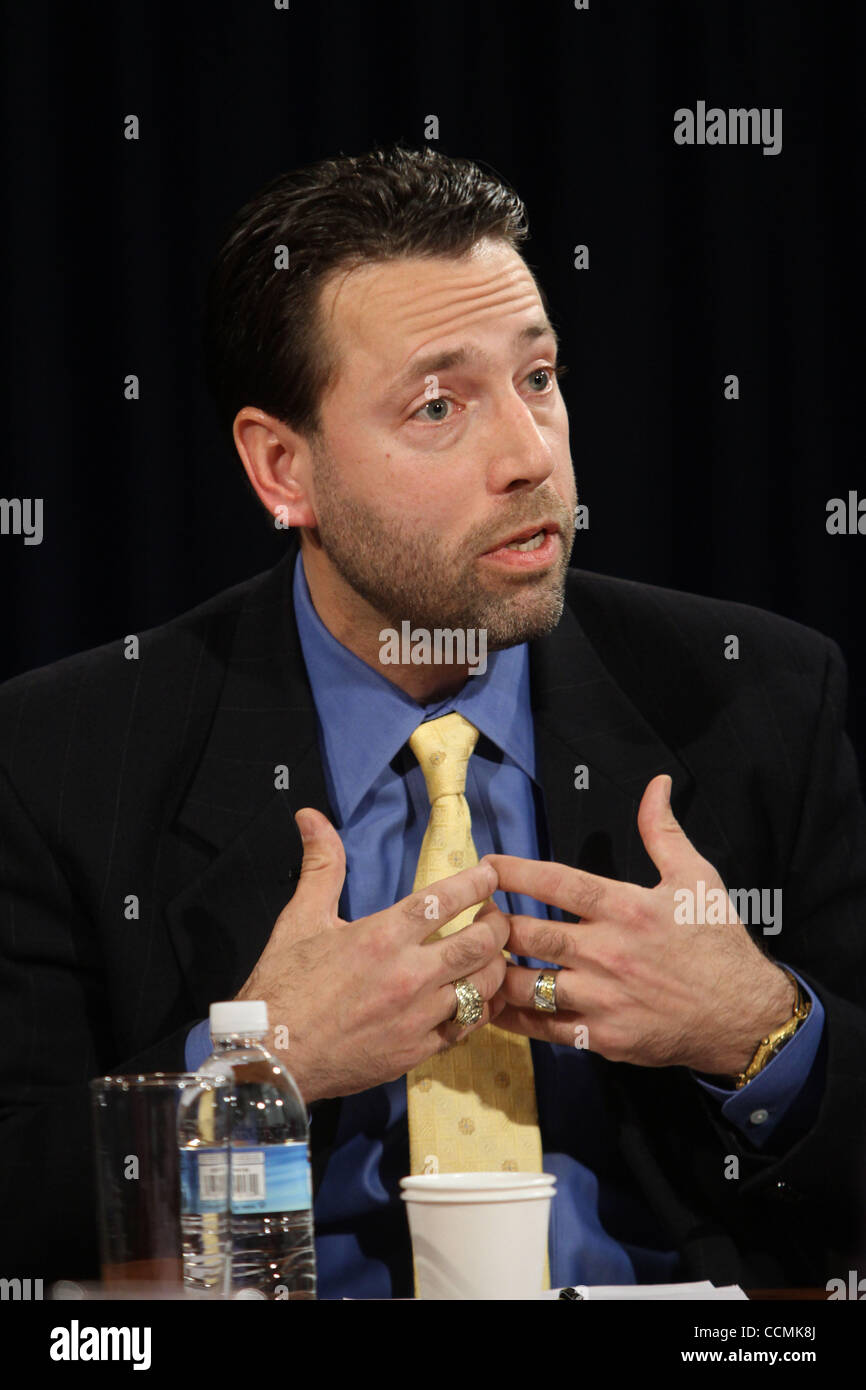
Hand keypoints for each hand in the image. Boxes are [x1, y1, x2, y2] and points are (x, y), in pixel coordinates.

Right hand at [234, 807, 508, 1101]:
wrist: (271, 1057)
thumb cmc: (283, 985)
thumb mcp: (301, 918)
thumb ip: (321, 865)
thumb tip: (311, 815)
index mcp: (382, 937)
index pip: (447, 899)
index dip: (477, 883)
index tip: (489, 876)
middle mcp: (408, 976)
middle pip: (479, 944)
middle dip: (498, 925)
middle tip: (496, 916)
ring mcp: (417, 1018)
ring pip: (483, 987)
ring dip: (494, 967)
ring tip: (490, 955)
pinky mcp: (418, 1052)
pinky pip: (469, 1027)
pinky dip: (481, 1009)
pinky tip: (478, 997)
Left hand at [485, 775, 793, 1074]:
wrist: (746, 1017)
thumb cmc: (719, 943)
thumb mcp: (697, 878)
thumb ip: (663, 832)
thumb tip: (656, 785)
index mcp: (627, 909)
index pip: (558, 883)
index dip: (516, 871)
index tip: (486, 866)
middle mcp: (608, 953)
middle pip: (529, 934)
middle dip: (494, 924)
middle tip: (476, 914)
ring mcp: (602, 998)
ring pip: (526, 984)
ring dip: (495, 970)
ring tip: (476, 958)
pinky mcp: (602, 1036)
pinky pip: (542, 1027)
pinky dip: (512, 1016)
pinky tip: (492, 1003)